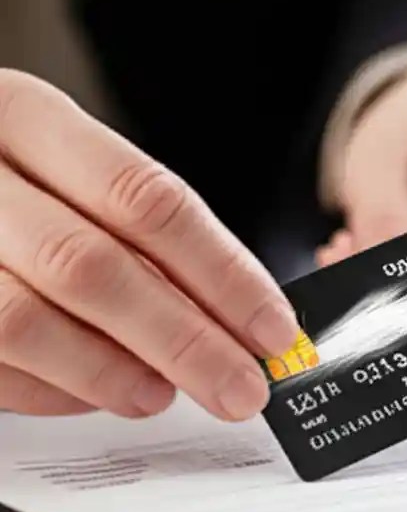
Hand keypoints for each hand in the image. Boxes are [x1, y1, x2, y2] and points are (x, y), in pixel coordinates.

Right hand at [0, 70, 299, 420]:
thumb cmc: (9, 182)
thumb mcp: (66, 169)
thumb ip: (142, 231)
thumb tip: (243, 316)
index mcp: (25, 116)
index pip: (146, 199)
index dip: (222, 273)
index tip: (274, 330)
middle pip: (92, 266)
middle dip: (183, 340)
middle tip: (242, 389)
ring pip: (24, 322)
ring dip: (111, 373)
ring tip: (165, 396)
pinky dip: (49, 391)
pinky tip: (95, 394)